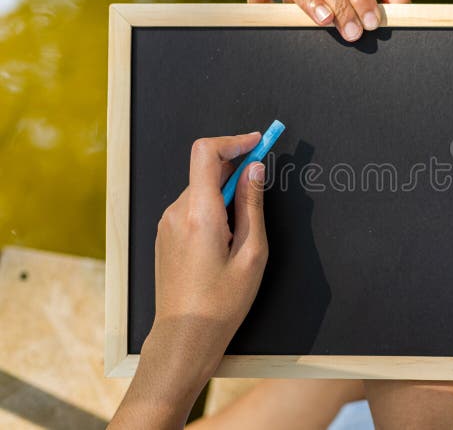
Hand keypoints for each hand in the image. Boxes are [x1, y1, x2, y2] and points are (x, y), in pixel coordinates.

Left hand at [110, 133, 268, 428]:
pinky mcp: (165, 235)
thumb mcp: (252, 253)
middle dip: (236, 168)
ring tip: (245, 229)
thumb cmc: (222, 301)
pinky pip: (191, 207)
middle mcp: (177, 212)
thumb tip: (255, 169)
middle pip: (206, 169)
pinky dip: (213, 207)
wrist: (185, 335)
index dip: (235, 140)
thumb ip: (253, 205)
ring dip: (226, 192)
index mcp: (200, 213)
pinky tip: (227, 238)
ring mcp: (167, 224)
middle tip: (263, 180)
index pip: (207, 152)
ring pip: (200, 190)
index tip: (259, 142)